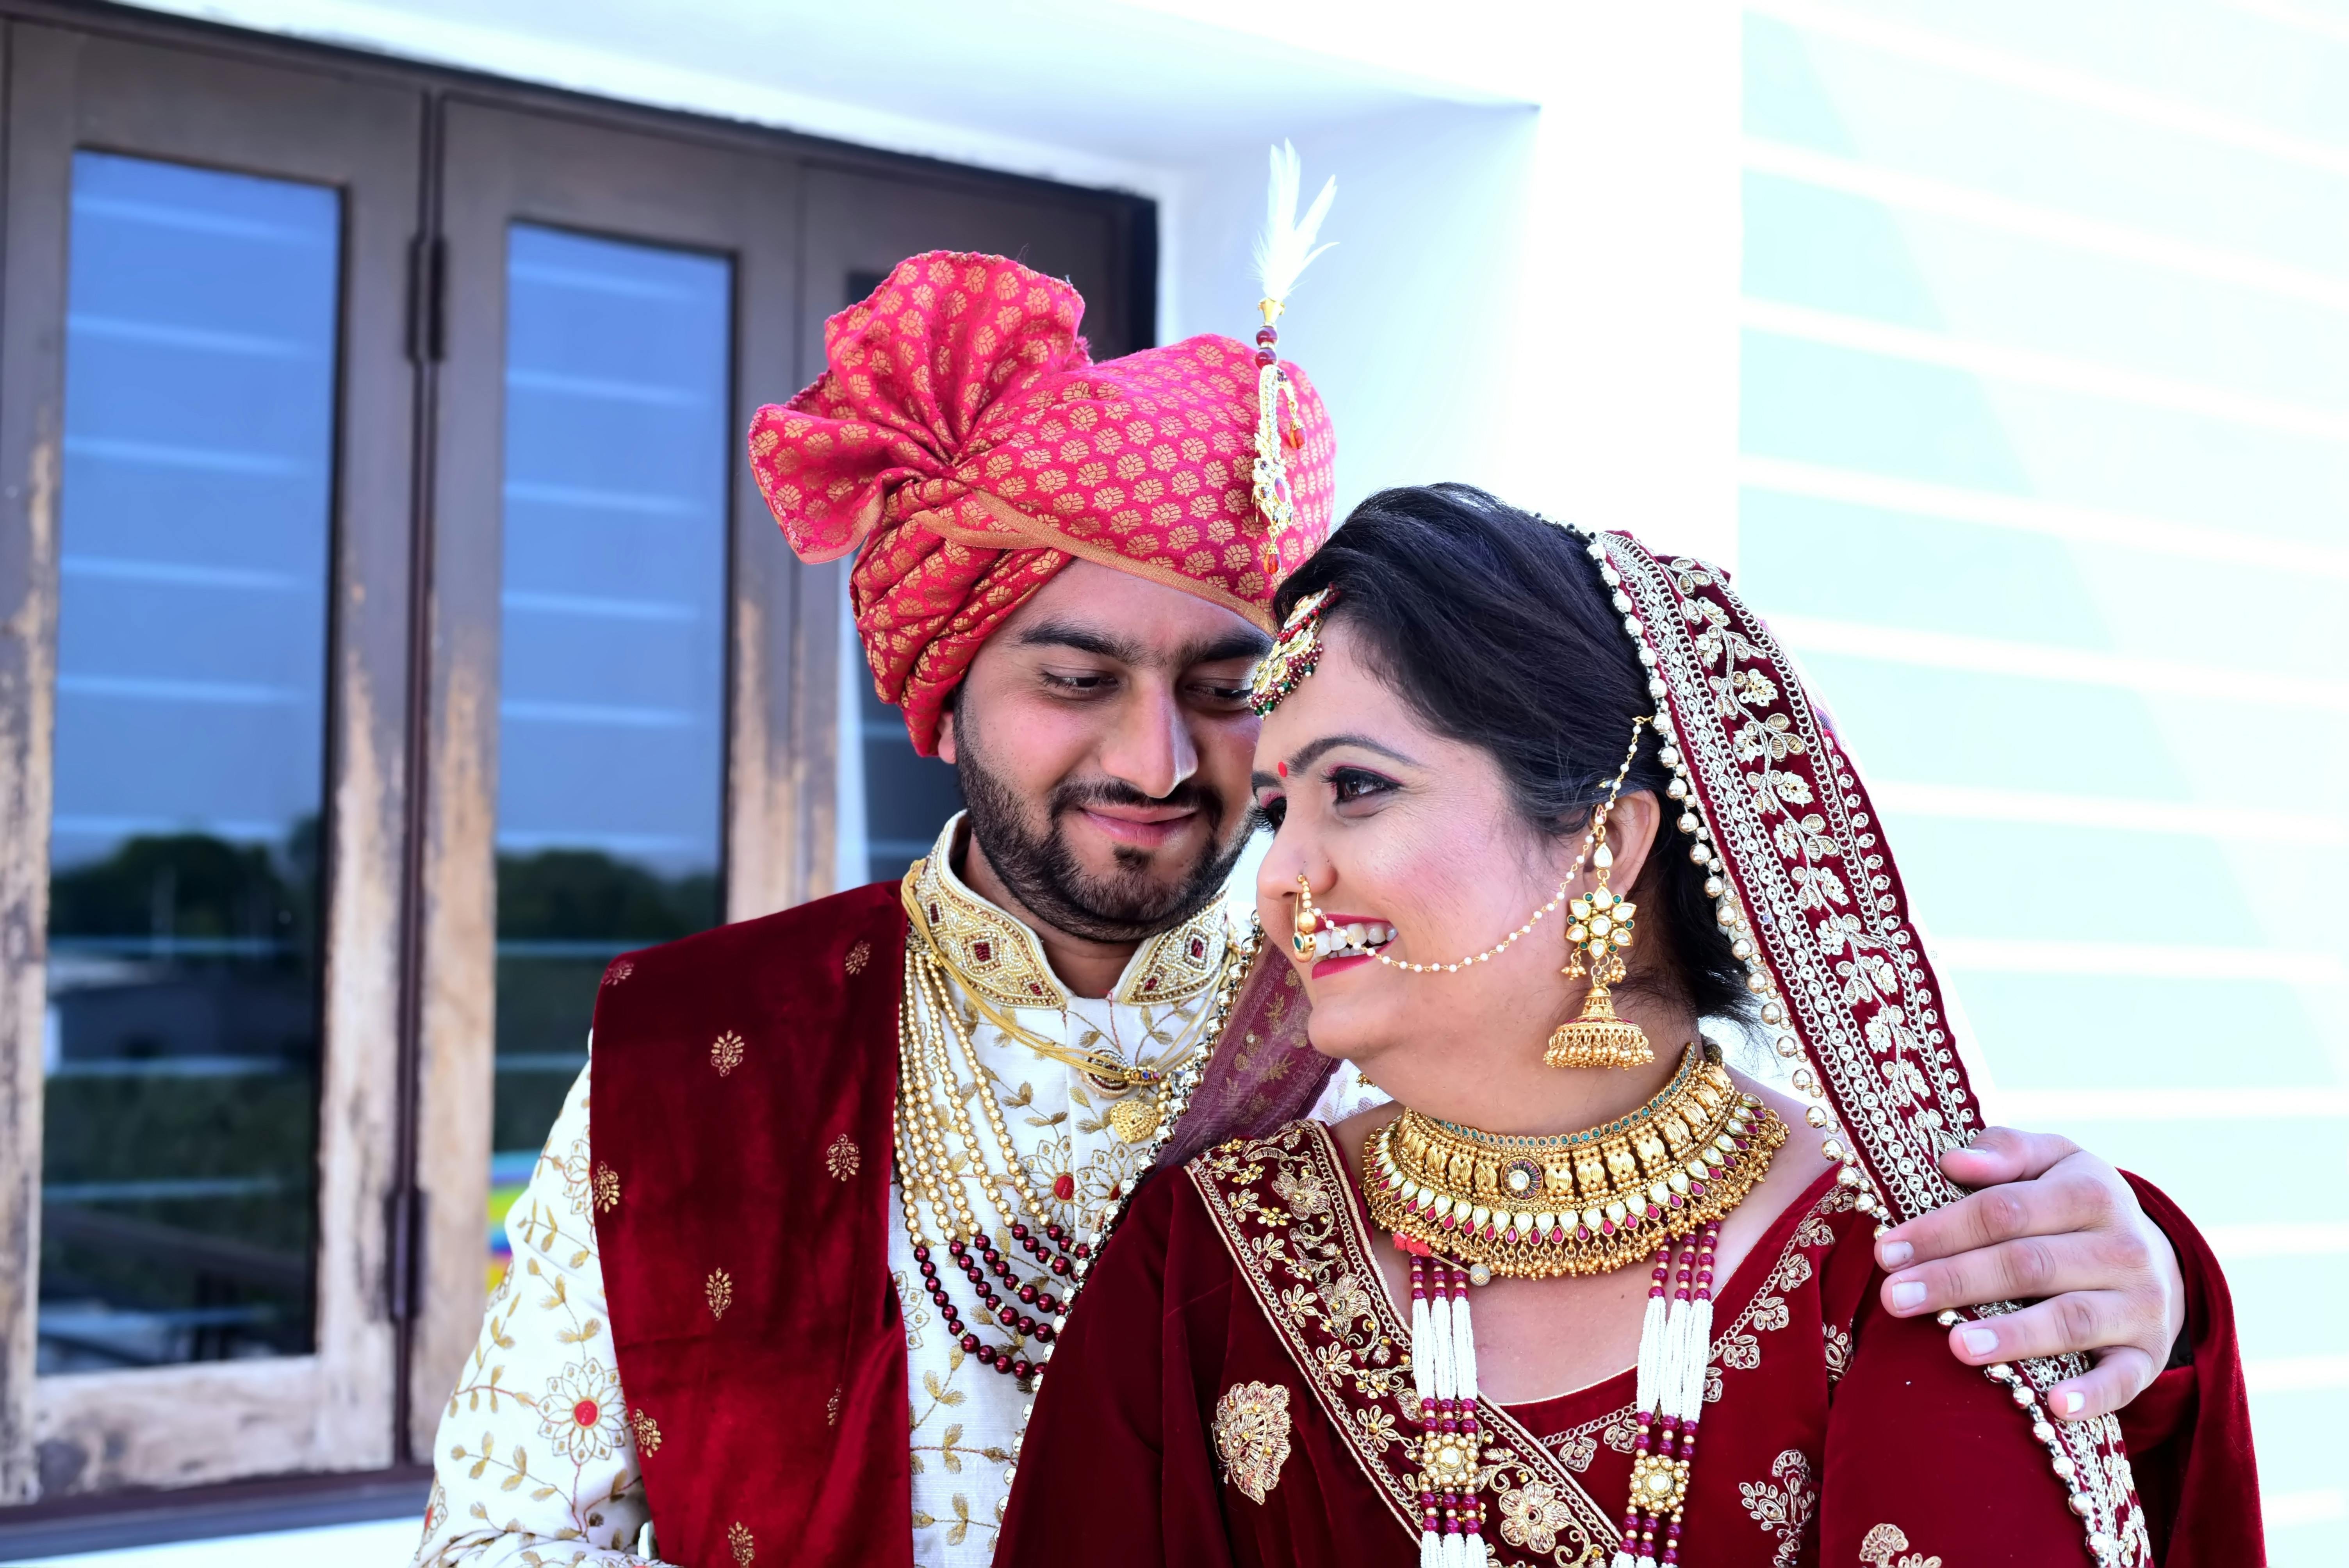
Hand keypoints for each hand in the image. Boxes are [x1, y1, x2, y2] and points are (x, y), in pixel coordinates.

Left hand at [1871, 1128, 2186, 1421]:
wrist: (2155, 1255)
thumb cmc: (2073, 1203)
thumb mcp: (2051, 1159)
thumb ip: (2005, 1152)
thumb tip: (1953, 1161)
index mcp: (2092, 1192)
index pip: (2005, 1210)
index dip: (1942, 1230)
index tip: (1887, 1252)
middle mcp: (2123, 1248)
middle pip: (2030, 1264)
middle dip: (1957, 1281)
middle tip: (1895, 1299)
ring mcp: (2141, 1305)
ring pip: (2071, 1320)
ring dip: (2013, 1336)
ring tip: (1956, 1347)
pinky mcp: (2148, 1354)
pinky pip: (2124, 1379)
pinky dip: (2092, 1394)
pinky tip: (2053, 1406)